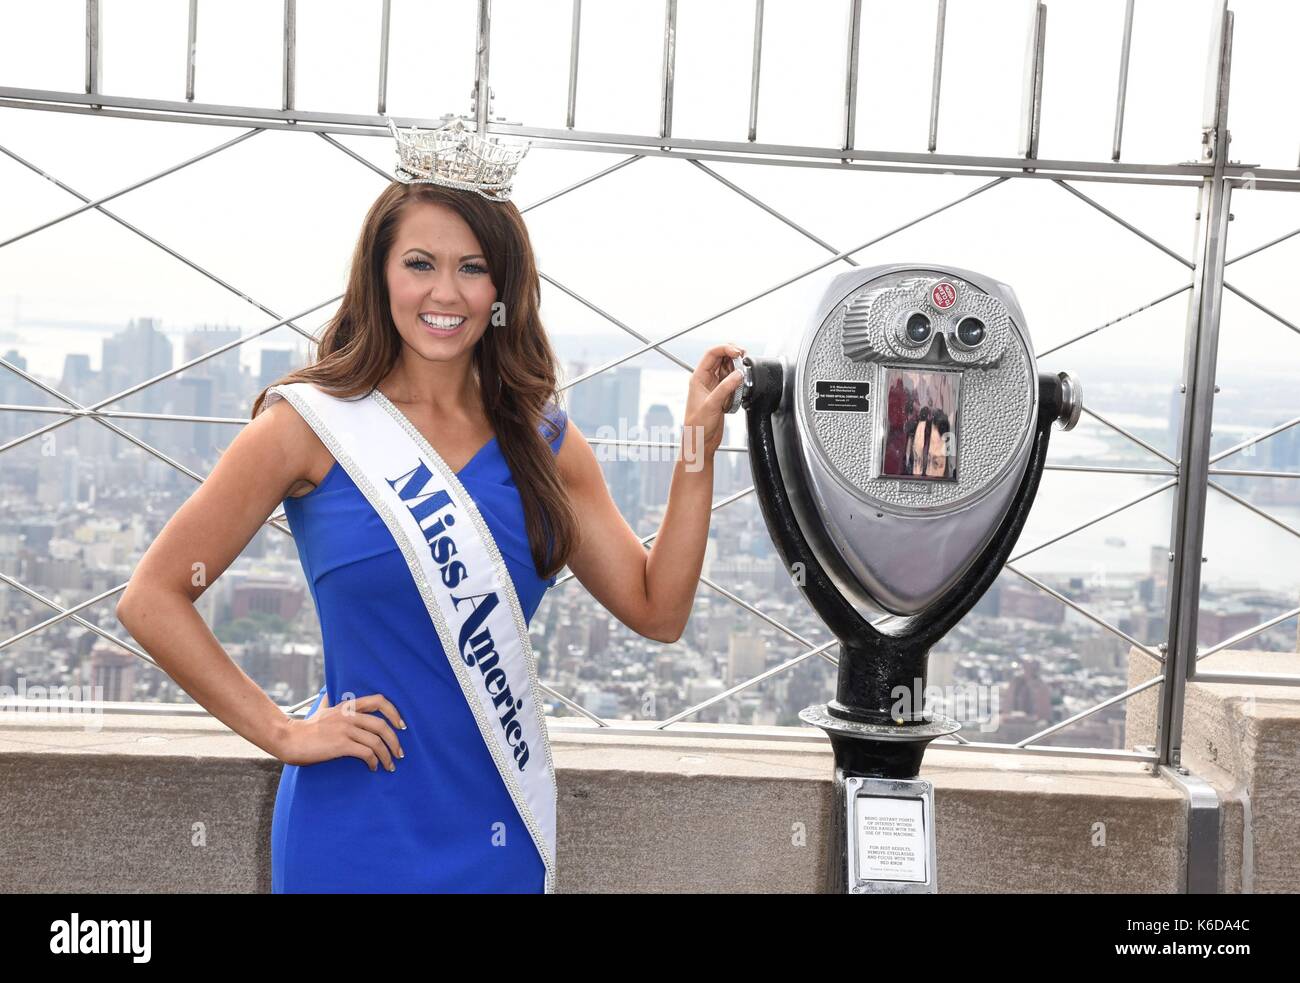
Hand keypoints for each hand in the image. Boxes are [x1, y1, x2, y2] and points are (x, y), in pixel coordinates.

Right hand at [276, 690, 405, 772]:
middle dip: (395, 741)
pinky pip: (366, 753)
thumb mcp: (321, 710)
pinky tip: (373, 767)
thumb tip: (328, 693)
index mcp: (347, 706)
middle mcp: (349, 715)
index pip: (378, 700)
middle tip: (399, 753)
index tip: (401, 725)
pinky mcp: (341, 745)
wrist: (288, 739)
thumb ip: (329, 703)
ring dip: (387, 756)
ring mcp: (345, 729)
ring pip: (376, 741)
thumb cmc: (304, 728)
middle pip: (382, 725)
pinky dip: (374, 761)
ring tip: (389, 765)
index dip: (394, 712)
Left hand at [682, 343, 745, 466]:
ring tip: (743, 374)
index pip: (711, 354)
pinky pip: (732, 381)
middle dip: (733, 355)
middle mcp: (706, 380)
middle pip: (721, 358)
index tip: (738, 351)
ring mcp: (715, 387)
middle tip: (745, 357)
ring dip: (737, 369)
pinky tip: (741, 386)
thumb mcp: (711, 405)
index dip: (725, 348)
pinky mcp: (722, 395)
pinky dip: (739, 381)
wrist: (701, 442)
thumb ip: (725, 388)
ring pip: (728, 369)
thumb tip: (738, 374)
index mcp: (698, 378)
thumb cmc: (698, 426)